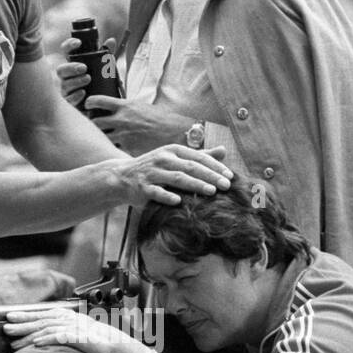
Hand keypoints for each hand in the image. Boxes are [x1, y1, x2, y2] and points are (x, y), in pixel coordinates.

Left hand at [4, 307, 124, 352]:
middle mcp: (69, 318)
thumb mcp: (76, 332)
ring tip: (13, 341)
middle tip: (5, 327)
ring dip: (28, 335)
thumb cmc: (95, 341)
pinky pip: (59, 337)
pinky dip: (46, 340)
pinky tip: (35, 344)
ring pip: (46, 329)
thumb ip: (60, 332)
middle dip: (21, 323)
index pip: (42, 314)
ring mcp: (74, 327)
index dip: (25, 315)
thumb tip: (39, 338)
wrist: (116, 346)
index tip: (9, 317)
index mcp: (67, 316)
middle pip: (41, 320)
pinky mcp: (79, 337)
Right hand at [56, 35, 116, 106]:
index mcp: (73, 63)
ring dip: (75, 81)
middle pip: (61, 70)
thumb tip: (111, 40)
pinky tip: (83, 93)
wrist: (105, 103)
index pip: (65, 51)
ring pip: (64, 84)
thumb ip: (107, 54)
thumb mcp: (107, 67)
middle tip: (84, 67)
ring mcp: (67, 90)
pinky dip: (75, 96)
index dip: (69, 45)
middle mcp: (67, 76)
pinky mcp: (70, 102)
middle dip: (71, 67)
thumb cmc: (102, 81)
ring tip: (88, 78)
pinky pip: (68, 99)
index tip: (79, 43)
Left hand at [82, 95, 195, 154]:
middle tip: (93, 126)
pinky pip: (113, 149)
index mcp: (125, 106)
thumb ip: (128, 108)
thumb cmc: (162, 119)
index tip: (88, 105)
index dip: (90, 103)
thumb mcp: (143, 107)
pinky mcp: (128, 148)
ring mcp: (123, 135)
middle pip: (95, 121)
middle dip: (91, 123)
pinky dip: (111, 150)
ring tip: (100, 141)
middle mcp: (121, 120)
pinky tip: (112, 151)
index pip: (99, 101)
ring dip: (100, 138)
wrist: (176, 132)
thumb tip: (119, 109)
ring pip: (102, 137)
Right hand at [114, 143, 231, 206]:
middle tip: (226, 186)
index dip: (215, 166)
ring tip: (211, 192)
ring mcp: (152, 172)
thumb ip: (199, 156)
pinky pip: (156, 192)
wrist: (122, 176)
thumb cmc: (155, 168)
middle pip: (191, 167)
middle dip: (210, 176)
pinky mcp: (142, 187)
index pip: (198, 157)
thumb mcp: (175, 158)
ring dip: (195, 185)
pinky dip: (167, 196)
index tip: (230, 176)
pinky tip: (179, 202)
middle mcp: (163, 158)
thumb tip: (224, 150)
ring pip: (177, 178)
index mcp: (173, 150)